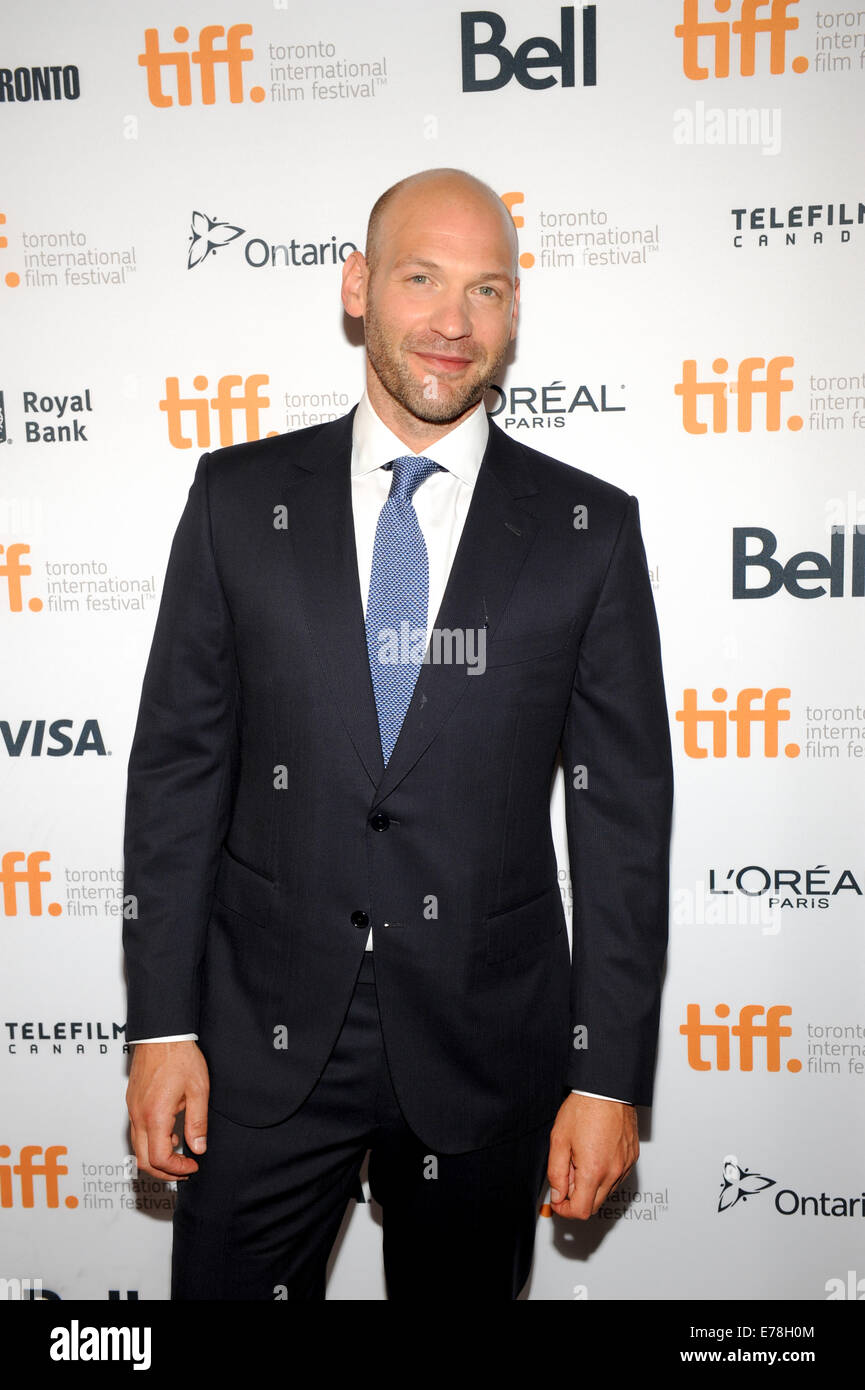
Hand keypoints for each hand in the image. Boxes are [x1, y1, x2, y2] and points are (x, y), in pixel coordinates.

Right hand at [126, 1041, 209, 1180]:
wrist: (161, 1034)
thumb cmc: (180, 1056)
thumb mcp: (198, 1090)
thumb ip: (198, 1122)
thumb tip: (198, 1148)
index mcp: (155, 1115)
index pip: (159, 1159)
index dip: (177, 1169)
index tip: (192, 1166)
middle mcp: (139, 1115)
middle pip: (143, 1161)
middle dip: (164, 1171)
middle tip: (184, 1169)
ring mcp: (133, 1109)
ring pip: (137, 1148)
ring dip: (157, 1156)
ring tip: (180, 1148)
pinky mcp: (132, 1102)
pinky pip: (137, 1132)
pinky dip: (151, 1141)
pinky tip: (170, 1131)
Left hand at [547, 1092, 637, 1219]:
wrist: (606, 1088)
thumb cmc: (583, 1108)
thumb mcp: (559, 1140)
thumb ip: (556, 1173)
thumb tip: (557, 1195)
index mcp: (593, 1170)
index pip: (581, 1211)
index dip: (565, 1210)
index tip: (557, 1200)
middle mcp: (613, 1172)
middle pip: (594, 1206)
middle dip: (577, 1198)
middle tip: (567, 1174)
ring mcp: (625, 1165)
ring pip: (606, 1192)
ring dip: (591, 1185)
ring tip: (581, 1158)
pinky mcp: (632, 1157)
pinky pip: (617, 1177)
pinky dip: (604, 1174)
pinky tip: (595, 1154)